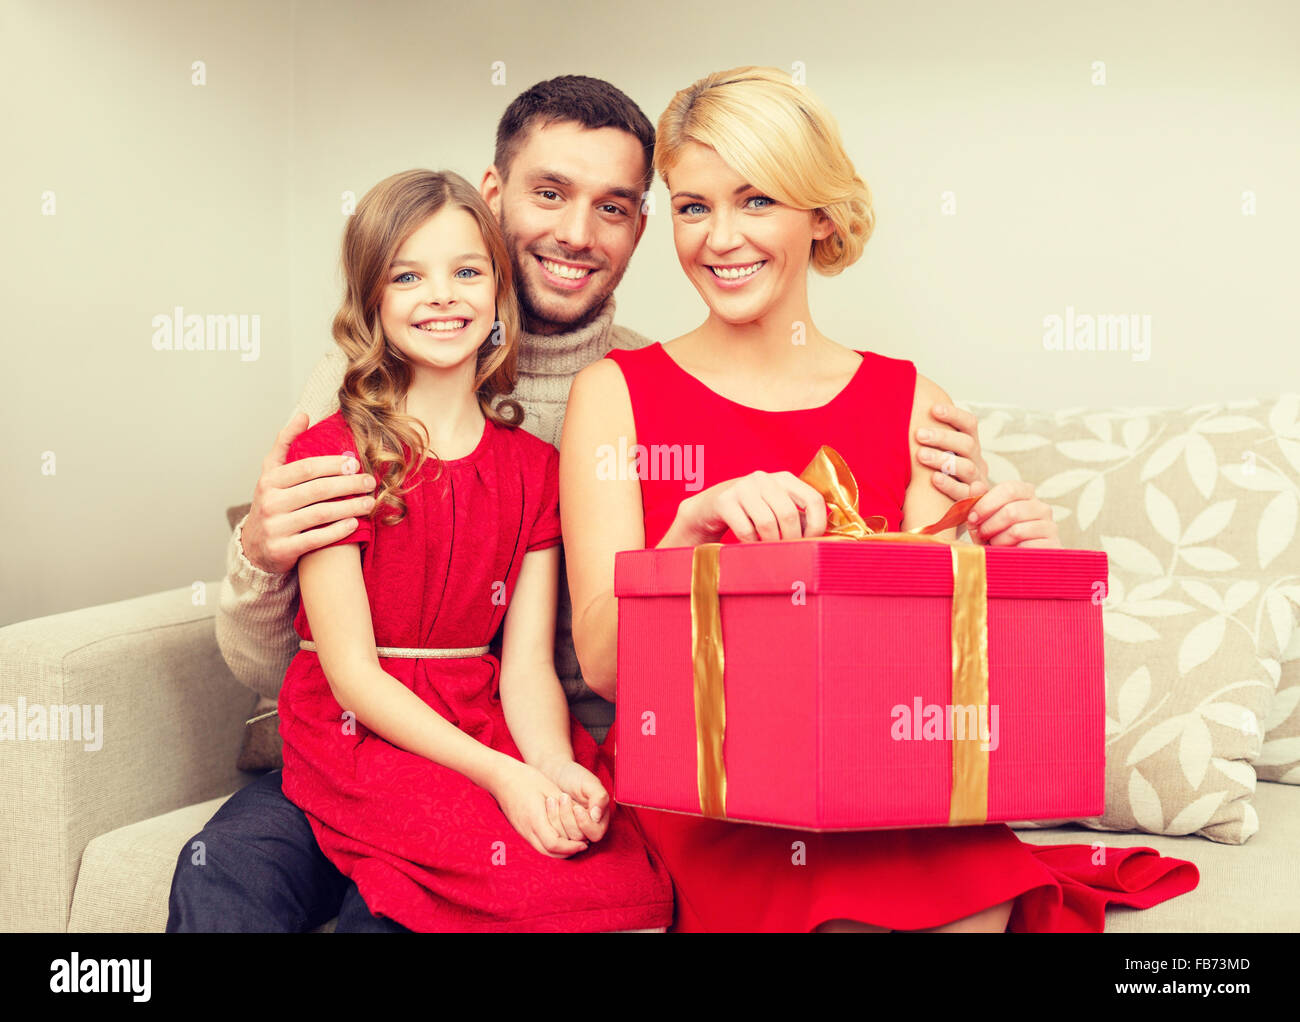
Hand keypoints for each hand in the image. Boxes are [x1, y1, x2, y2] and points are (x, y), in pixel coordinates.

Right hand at [242, 412, 378, 572]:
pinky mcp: (282, 550)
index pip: (306, 468)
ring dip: (350, 508)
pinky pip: (316, 539)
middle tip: (370, 482)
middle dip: (348, 485)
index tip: (356, 463)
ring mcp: (275, 527)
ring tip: (369, 503)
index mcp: (270, 480)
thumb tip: (303, 415)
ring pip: (320, 514)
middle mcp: (270, 502)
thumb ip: (286, 443)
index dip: (333, 465)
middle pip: (317, 490)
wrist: (255, 546)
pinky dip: (338, 531)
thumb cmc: (272, 502)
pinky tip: (355, 523)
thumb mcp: (272, 472)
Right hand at [490, 758, 589, 858]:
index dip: (571, 847)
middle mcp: (526, 830)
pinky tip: (560, 835)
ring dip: (560, 850)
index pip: (554, 844)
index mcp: (534, 819)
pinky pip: (537, 843)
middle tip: (582, 844)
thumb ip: (564, 807)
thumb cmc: (526, 778)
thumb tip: (581, 819)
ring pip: (543, 850)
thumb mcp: (550, 789)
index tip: (584, 843)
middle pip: (549, 852)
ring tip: (574, 841)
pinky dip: (551, 845)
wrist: (501, 777)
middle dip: (568, 851)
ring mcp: (522, 831)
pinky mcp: (521, 829)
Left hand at [541, 759, 610, 843]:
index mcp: (599, 818)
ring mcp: (572, 829)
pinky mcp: (558, 828)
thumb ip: (599, 797)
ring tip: (553, 799)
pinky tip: (548, 805)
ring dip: (558, 819)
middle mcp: (587, 827)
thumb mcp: (589, 782)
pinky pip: (554, 835)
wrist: (554, 771)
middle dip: (569, 819)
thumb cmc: (574, 775)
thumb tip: (597, 816)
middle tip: (563, 798)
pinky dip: (549, 821)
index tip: (577, 808)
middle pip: (580, 838)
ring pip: (565, 838)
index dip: (586, 824)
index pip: (596, 833)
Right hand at [670, 471, 829, 545]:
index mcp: (785, 479)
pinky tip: (749, 545)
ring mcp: (742, 487)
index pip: (813, 499)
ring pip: (767, 523)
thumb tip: (828, 542)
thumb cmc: (751, 514)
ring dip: (769, 543)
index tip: (811, 542)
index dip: (816, 525)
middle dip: (791, 540)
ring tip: (768, 550)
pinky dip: (750, 544)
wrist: (709, 509)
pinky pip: (745, 530)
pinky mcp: (724, 501)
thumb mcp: (776, 509)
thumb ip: (799, 519)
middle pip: (788, 514)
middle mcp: (764, 478)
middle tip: (788, 554)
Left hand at [917, 403, 989, 503]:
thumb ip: (925, 434)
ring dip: (942, 459)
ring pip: (965, 467)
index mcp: (968, 444)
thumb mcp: (934, 451)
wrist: (943, 509)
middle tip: (919, 434)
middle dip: (942, 437)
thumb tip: (903, 403)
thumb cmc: (931, 473)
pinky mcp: (971, 502)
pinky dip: (949, 485)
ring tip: (921, 455)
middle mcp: (976, 461)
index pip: (969, 424)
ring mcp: (975, 481)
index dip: (953, 415)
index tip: (933, 409)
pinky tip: (934, 479)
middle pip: (967, 444)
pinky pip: (964, 493)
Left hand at [964, 479, 1059, 547]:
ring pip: (1017, 531)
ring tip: (994, 545)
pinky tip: (1007, 554)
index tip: (972, 518)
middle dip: (989, 525)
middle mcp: (1041, 507)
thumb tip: (976, 486)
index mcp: (1026, 494)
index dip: (986, 504)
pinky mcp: (1052, 546)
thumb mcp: (984, 519)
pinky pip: (1026, 547)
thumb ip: (979, 501)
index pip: (1009, 489)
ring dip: (998, 540)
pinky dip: (1010, 552)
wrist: (1015, 565)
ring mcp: (1049, 527)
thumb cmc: (998, 537)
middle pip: (1011, 511)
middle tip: (981, 534)